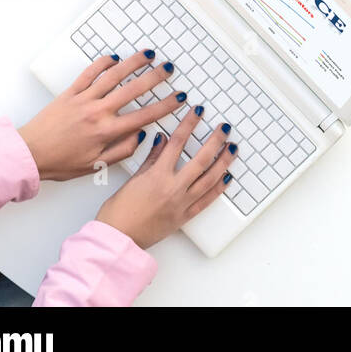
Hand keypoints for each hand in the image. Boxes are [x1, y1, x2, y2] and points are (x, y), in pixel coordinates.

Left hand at [17, 52, 185, 181]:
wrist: (27, 154)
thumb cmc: (59, 163)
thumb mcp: (95, 166)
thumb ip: (122, 151)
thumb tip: (142, 136)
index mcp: (106, 131)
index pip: (145, 115)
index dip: (166, 105)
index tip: (179, 97)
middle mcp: (98, 112)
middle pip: (133, 90)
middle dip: (155, 77)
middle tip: (169, 69)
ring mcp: (84, 99)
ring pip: (114, 76)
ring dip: (133, 63)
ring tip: (149, 54)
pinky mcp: (70, 93)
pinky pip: (89, 73)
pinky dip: (103, 63)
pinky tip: (115, 57)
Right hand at [96, 109, 236, 248]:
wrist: (117, 240)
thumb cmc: (118, 213)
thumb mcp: (132, 180)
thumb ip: (150, 159)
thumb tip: (161, 140)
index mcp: (158, 175)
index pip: (177, 142)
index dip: (189, 124)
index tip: (198, 111)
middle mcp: (173, 188)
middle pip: (201, 159)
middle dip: (216, 140)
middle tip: (224, 128)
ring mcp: (182, 203)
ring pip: (210, 178)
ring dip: (224, 161)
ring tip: (233, 148)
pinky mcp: (185, 217)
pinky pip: (207, 200)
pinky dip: (219, 188)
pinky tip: (227, 177)